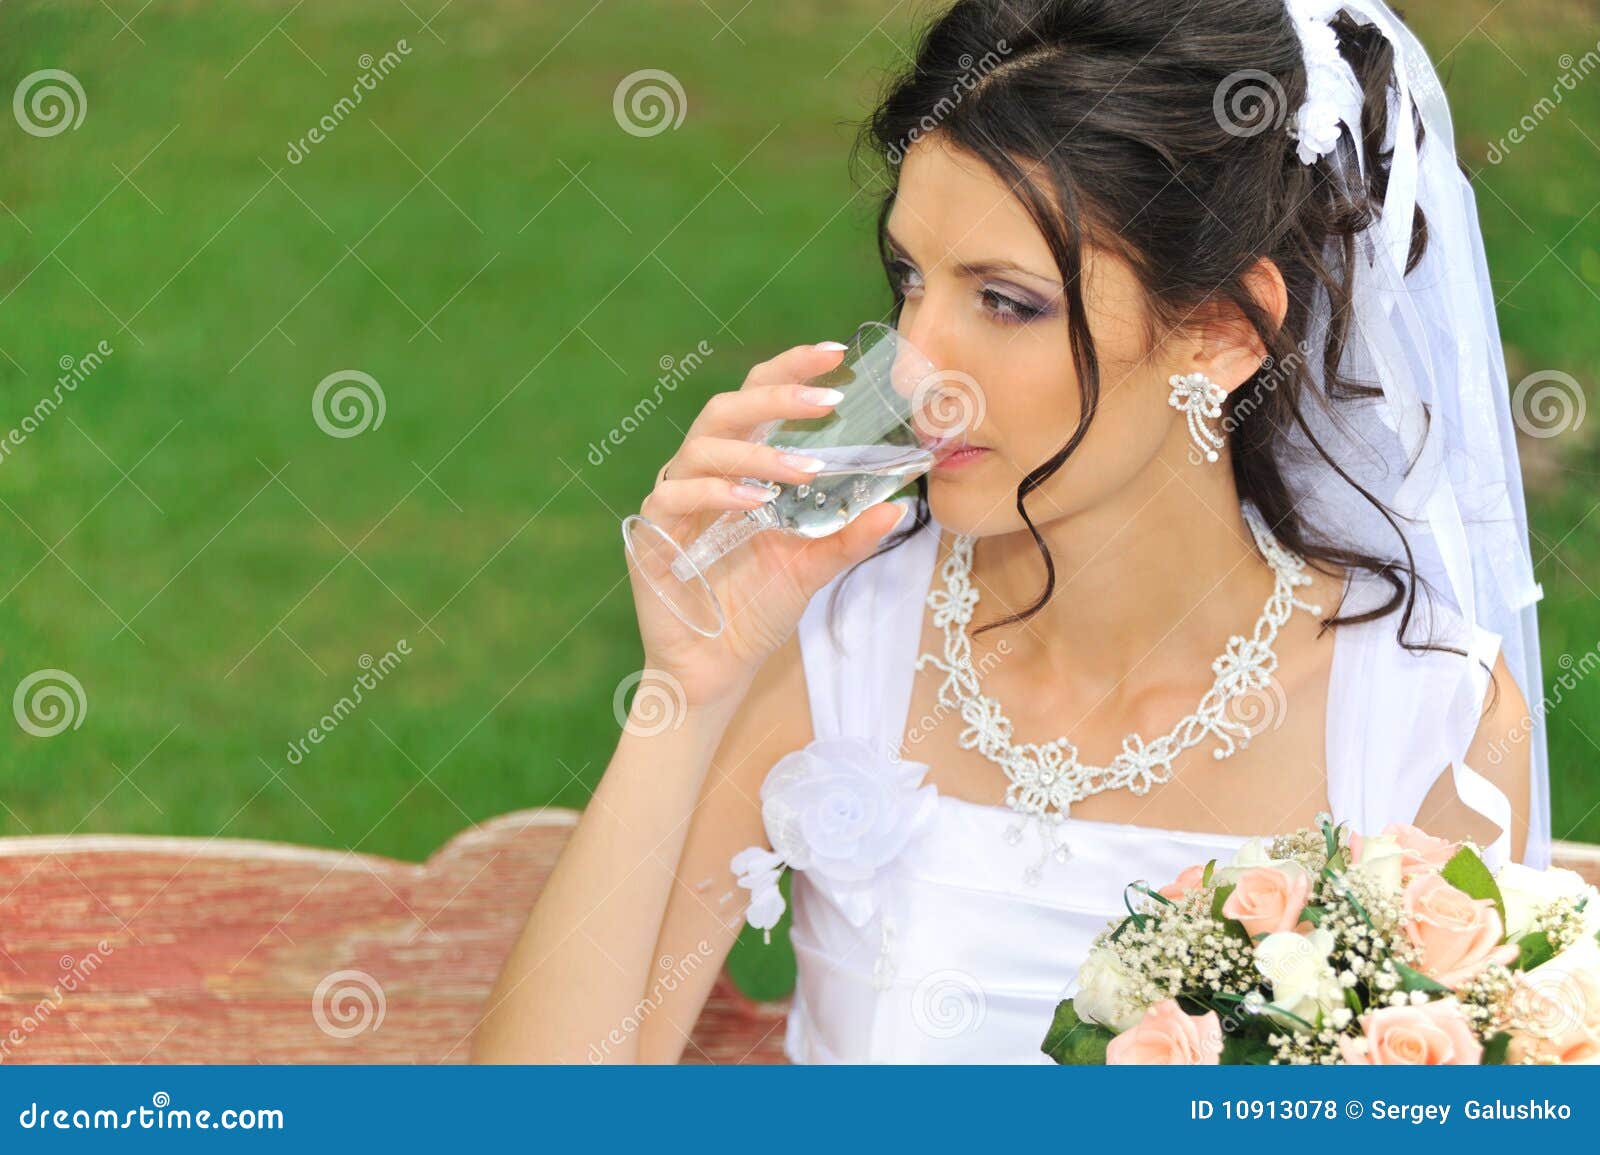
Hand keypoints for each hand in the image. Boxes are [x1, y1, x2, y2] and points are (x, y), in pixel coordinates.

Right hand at [626, 341, 912, 709]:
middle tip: (826, 399)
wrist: (717, 666)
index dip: (790, 372)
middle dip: (776, 398)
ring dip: (756, 453)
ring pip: (702, 447)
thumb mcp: (813, 566)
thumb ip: (849, 534)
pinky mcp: (653, 532)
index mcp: (740, 466)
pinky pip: (676, 495)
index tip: (834, 353)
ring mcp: (674, 499)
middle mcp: (703, 472)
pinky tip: (753, 503)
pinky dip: (716, 493)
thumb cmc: (759, 607)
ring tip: (803, 470)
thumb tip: (899, 504)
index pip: (759, 401)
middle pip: (728, 410)